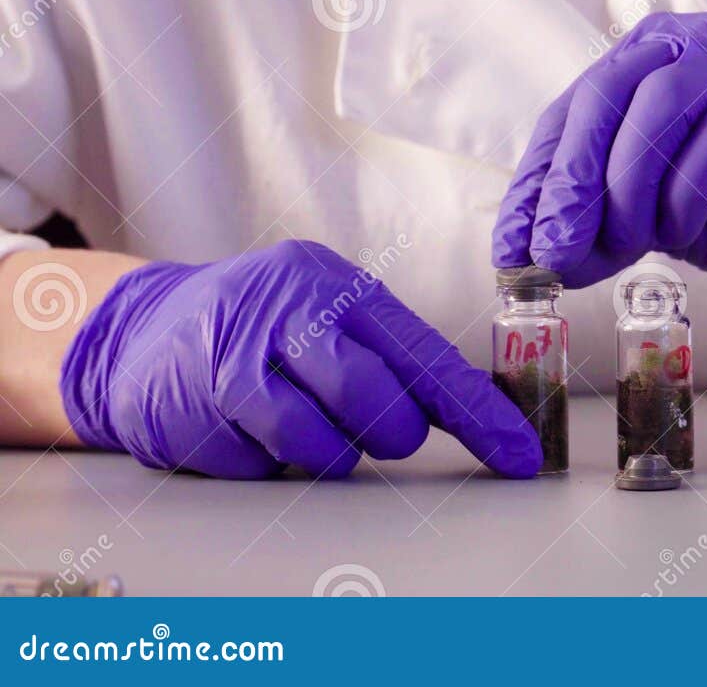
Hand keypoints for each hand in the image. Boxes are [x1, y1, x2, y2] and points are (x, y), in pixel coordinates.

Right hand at [59, 241, 542, 478]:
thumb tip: (479, 412)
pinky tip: (250, 428)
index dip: (478, 413)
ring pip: (322, 442)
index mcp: (339, 286)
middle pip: (377, 400)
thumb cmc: (261, 328)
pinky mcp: (197, 409)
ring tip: (306, 423)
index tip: (521, 454)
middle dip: (391, 432)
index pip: (426, 355)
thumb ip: (393, 356)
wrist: (140, 332)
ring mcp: (237, 360)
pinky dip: (273, 462)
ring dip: (329, 453)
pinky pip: (267, 466)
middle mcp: (289, 312)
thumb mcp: (329, 315)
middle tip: (375, 427)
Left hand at [492, 12, 706, 295]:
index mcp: (648, 65)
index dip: (535, 183)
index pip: (570, 115)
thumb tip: (536, 256)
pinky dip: (685, 194)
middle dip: (568, 181)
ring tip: (622, 245)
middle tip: (551, 250)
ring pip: (654, 107)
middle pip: (603, 96)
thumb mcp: (662, 219)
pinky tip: (681, 232)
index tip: (510, 250)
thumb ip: (605, 224)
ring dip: (624, 186)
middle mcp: (689, 45)